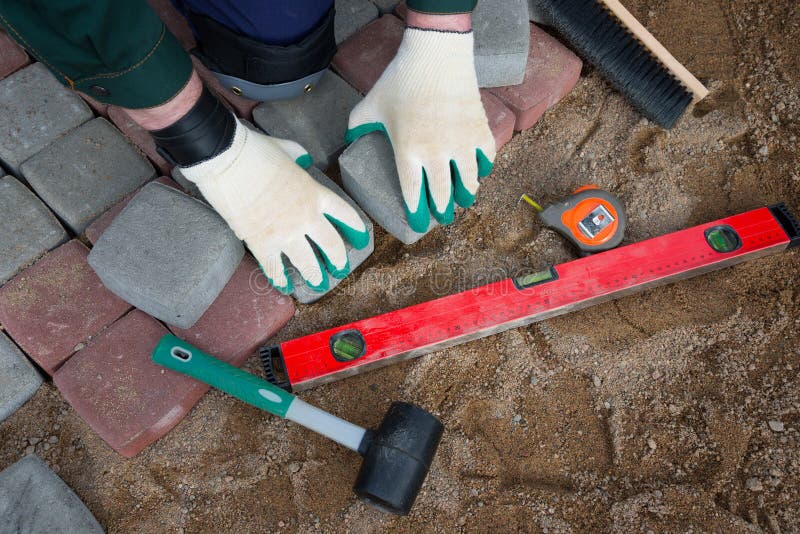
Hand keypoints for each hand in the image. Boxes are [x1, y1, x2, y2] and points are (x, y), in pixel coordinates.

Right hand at [179, 119, 369, 293]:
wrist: (228, 159)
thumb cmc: (256, 149)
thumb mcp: (287, 149)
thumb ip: (299, 157)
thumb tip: (304, 159)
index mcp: (315, 193)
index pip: (345, 214)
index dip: (355, 228)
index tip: (361, 237)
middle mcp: (307, 216)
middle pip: (331, 245)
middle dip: (338, 260)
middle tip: (339, 269)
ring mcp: (286, 233)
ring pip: (307, 263)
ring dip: (314, 275)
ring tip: (318, 284)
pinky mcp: (262, 243)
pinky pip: (275, 267)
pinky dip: (280, 278)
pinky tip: (284, 285)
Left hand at [346, 21, 494, 232]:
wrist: (436, 55)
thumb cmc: (401, 80)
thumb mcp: (371, 104)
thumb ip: (357, 126)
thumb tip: (349, 139)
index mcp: (408, 151)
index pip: (413, 193)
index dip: (417, 213)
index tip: (419, 224)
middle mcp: (436, 153)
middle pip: (442, 194)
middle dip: (442, 211)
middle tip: (443, 217)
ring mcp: (461, 143)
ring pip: (468, 182)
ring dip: (465, 195)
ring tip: (463, 200)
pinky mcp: (480, 131)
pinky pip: (485, 160)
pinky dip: (483, 170)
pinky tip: (478, 173)